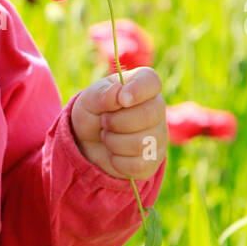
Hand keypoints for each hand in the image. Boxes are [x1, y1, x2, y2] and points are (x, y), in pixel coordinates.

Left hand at [70, 66, 166, 180]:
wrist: (88, 144)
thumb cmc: (93, 114)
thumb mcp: (89, 100)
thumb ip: (102, 94)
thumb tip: (118, 94)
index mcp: (142, 85)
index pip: (151, 81)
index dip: (137, 90)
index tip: (121, 100)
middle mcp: (156, 108)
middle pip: (148, 115)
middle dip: (116, 121)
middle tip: (104, 121)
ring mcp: (158, 135)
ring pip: (141, 142)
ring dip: (113, 142)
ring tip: (107, 136)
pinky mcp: (153, 159)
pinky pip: (138, 164)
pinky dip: (117, 161)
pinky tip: (114, 153)